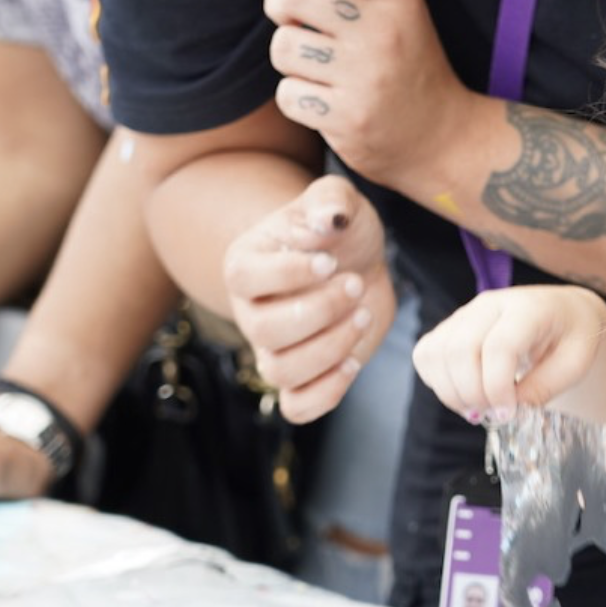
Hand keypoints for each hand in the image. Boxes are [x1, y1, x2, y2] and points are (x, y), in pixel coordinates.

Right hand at [223, 175, 396, 422]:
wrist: (356, 263)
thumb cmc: (338, 231)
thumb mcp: (337, 200)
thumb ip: (331, 199)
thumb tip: (327, 221)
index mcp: (246, 265)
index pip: (244, 278)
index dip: (287, 274)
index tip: (328, 261)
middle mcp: (251, 312)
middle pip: (265, 330)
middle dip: (320, 310)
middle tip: (353, 285)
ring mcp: (274, 349)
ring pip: (281, 372)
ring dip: (330, 349)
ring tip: (362, 315)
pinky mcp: (305, 377)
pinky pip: (297, 407)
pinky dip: (326, 394)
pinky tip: (354, 361)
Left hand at [252, 0, 485, 188]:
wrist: (442, 136)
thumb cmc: (408, 64)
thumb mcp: (395, 12)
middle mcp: (383, 31)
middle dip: (278, 4)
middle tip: (292, 19)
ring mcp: (365, 77)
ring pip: (283, 46)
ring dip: (289, 55)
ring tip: (317, 66)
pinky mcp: (348, 119)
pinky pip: (287, 94)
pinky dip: (296, 96)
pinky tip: (324, 99)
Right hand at [411, 285, 605, 426]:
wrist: (562, 312)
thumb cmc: (572, 337)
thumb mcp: (574, 363)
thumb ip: (544, 387)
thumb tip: (510, 411)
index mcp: (528, 308)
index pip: (499, 347)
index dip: (497, 387)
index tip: (509, 414)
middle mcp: (490, 304)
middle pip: (460, 350)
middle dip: (472, 394)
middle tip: (493, 416)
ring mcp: (465, 313)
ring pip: (436, 353)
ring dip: (451, 392)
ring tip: (478, 410)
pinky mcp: (450, 326)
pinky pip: (426, 354)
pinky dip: (437, 382)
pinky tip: (464, 395)